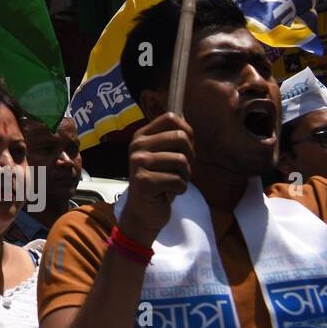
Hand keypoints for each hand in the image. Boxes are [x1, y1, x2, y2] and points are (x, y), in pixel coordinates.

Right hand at [118, 111, 193, 246]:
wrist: (144, 212)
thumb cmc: (159, 182)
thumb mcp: (163, 156)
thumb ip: (171, 138)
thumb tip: (183, 115)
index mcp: (141, 136)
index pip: (170, 118)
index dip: (187, 131)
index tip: (186, 147)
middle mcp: (137, 146)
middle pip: (180, 138)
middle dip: (189, 157)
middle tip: (180, 170)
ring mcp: (138, 163)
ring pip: (182, 161)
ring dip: (185, 176)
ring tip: (173, 182)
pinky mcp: (144, 181)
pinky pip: (178, 181)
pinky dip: (180, 189)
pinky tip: (168, 192)